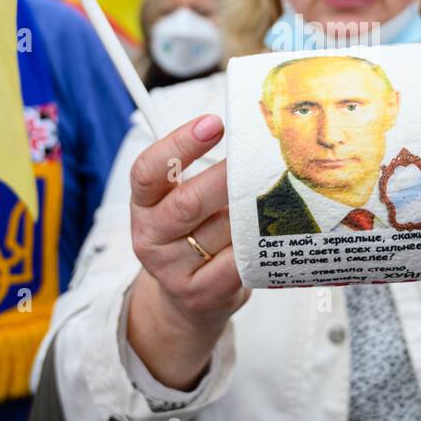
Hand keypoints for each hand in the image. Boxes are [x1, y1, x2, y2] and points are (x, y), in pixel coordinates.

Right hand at [125, 115, 248, 389]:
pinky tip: (273, 234)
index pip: (148, 170)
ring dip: (251, 213)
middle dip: (226, 179)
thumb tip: (252, 140)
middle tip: (258, 161)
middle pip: (187, 202)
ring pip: (219, 232)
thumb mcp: (184, 201)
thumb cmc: (195, 234)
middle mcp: (149, 236)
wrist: (190, 297)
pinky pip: (236, 263)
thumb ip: (204, 174)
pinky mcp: (198, 294)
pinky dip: (257, 246)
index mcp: (143, 203)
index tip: (215, 123)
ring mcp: (171, 269)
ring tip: (278, 195)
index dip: (180, 143)